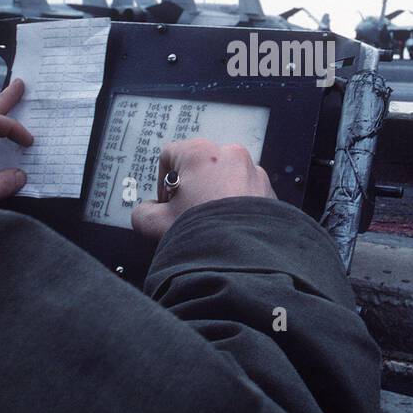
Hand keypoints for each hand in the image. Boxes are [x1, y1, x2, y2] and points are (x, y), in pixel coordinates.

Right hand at [130, 138, 275, 239]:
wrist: (244, 259)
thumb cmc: (203, 235)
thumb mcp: (154, 225)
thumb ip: (142, 212)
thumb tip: (146, 211)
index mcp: (200, 153)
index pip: (169, 155)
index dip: (162, 182)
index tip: (167, 203)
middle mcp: (230, 155)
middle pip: (200, 167)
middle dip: (192, 189)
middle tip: (188, 215)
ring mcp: (253, 171)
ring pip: (225, 179)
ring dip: (216, 196)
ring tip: (212, 224)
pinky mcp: (269, 190)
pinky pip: (246, 192)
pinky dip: (237, 206)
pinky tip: (230, 227)